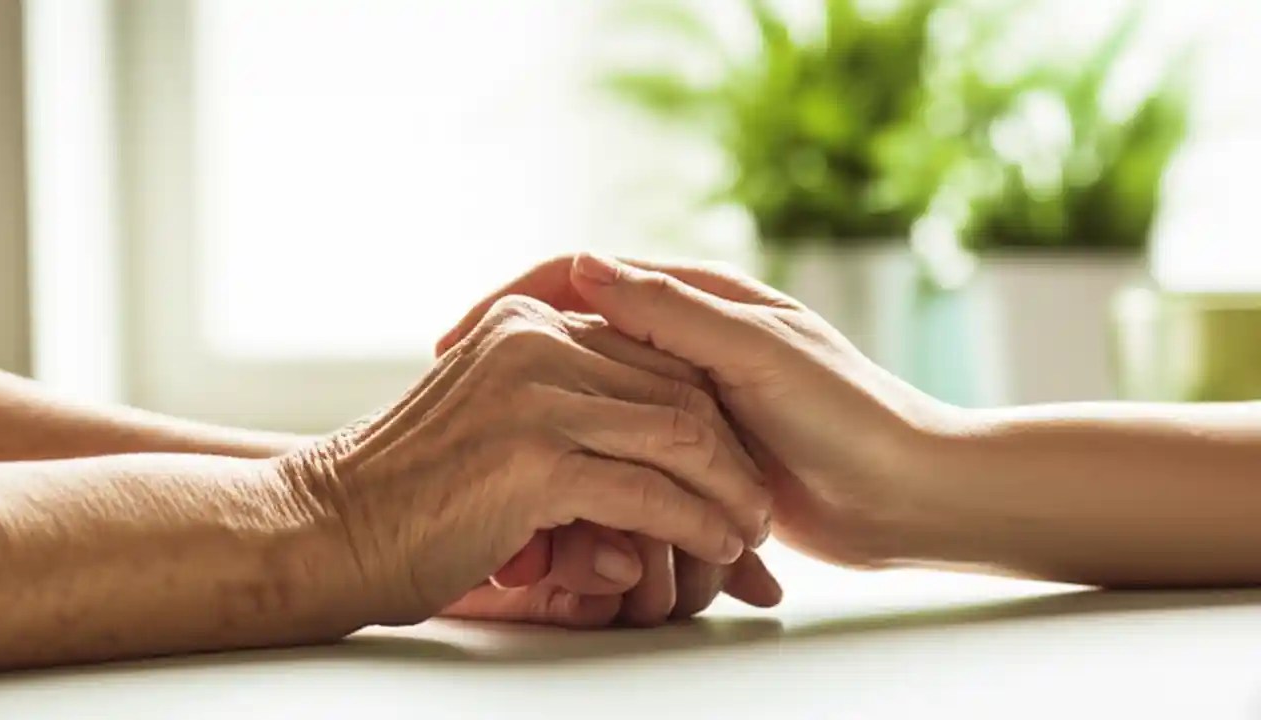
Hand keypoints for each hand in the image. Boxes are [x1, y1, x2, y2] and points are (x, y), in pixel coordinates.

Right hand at [274, 296, 772, 626]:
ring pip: (676, 435)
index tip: (733, 460)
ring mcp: (534, 393)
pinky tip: (713, 547)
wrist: (324, 532)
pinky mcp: (534, 457)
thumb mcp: (489, 416)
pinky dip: (693, 523)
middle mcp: (535, 341)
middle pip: (677, 387)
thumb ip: (557, 400)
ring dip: (725, 491)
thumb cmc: (408, 493)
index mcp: (528, 322)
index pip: (651, 353)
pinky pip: (647, 491)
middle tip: (755, 502)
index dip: (706, 412)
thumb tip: (637, 433)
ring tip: (747, 534)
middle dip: (729, 453)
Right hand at [440, 254, 958, 569]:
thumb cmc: (846, 419)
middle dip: (515, 354)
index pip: (583, 275)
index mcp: (698, 296)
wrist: (907, 497)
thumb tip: (580, 264)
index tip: (456, 338)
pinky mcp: (694, 450)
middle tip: (453, 392)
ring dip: (546, 406)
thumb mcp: (755, 354)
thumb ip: (671, 313)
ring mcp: (687, 395)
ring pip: (597, 392)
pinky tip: (551, 478)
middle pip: (580, 331)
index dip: (513, 298)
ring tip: (489, 433)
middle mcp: (686, 337)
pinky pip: (624, 447)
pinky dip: (585, 455)